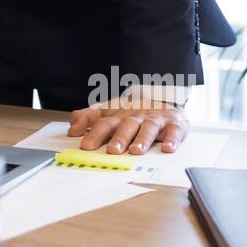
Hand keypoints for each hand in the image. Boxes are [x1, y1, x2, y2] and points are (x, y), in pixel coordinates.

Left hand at [67, 99, 187, 154]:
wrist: (163, 96)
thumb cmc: (132, 111)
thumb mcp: (108, 112)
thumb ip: (88, 119)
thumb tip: (72, 129)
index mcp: (118, 115)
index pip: (104, 123)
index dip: (95, 133)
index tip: (86, 145)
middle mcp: (136, 116)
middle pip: (126, 125)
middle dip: (119, 138)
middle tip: (112, 151)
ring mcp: (155, 119)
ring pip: (148, 128)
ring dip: (142, 139)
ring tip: (136, 151)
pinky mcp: (174, 123)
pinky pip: (174, 131)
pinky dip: (172, 139)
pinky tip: (167, 148)